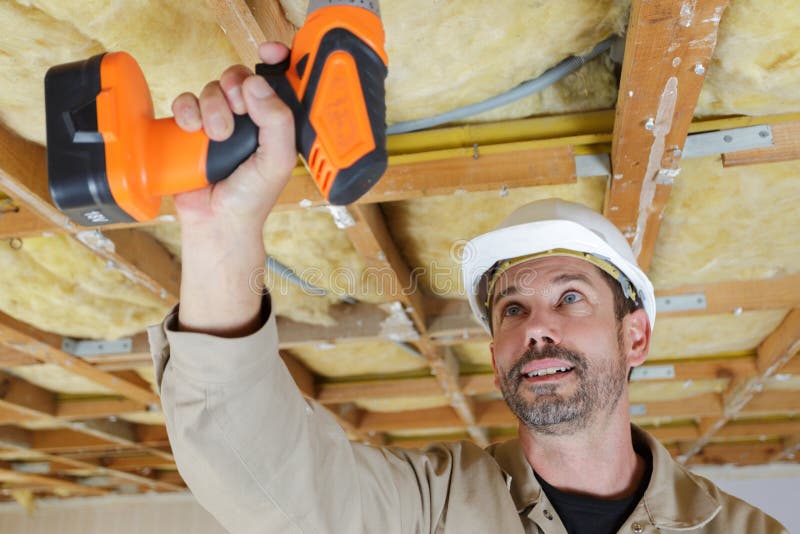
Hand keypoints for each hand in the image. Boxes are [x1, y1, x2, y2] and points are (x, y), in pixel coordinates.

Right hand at [170, 42, 295, 227]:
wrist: (216, 222)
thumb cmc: (252, 197)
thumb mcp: (277, 161)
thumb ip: (277, 122)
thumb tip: (256, 86)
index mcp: (275, 123)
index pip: (277, 81)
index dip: (274, 61)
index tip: (267, 54)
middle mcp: (249, 118)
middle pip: (239, 77)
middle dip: (236, 88)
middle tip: (238, 110)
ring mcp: (219, 122)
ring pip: (212, 87)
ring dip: (213, 106)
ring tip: (218, 135)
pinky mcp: (192, 129)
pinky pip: (186, 100)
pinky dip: (186, 109)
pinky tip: (191, 128)